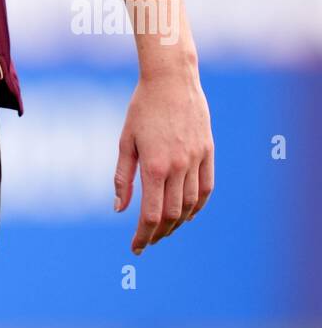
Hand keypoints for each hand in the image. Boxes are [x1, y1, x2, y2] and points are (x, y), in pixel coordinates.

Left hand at [114, 66, 213, 252]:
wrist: (171, 80)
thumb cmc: (142, 108)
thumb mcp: (125, 141)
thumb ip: (123, 177)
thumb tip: (119, 210)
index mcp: (154, 165)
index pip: (151, 214)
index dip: (143, 236)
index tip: (135, 248)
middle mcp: (178, 167)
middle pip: (171, 215)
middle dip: (158, 233)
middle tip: (147, 241)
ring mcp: (196, 160)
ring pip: (190, 205)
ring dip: (177, 223)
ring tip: (164, 229)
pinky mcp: (208, 152)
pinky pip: (206, 189)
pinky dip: (197, 206)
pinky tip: (187, 213)